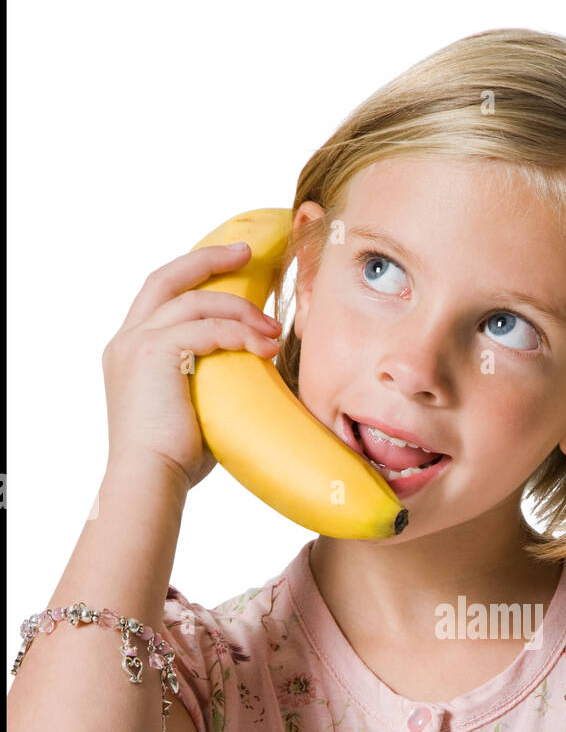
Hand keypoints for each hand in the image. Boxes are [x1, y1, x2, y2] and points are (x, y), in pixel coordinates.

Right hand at [100, 242, 282, 490]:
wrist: (149, 480)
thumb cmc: (173, 460)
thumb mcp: (191, 409)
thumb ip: (208, 381)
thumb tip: (252, 373)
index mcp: (129, 352)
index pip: (160, 297)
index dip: (193, 277)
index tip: (230, 268)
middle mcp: (126, 341)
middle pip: (166, 277)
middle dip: (208, 259)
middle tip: (247, 252)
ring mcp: (136, 345)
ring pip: (193, 301)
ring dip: (239, 308)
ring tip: (273, 326)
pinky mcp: (154, 354)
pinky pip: (206, 328)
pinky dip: (239, 332)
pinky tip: (265, 346)